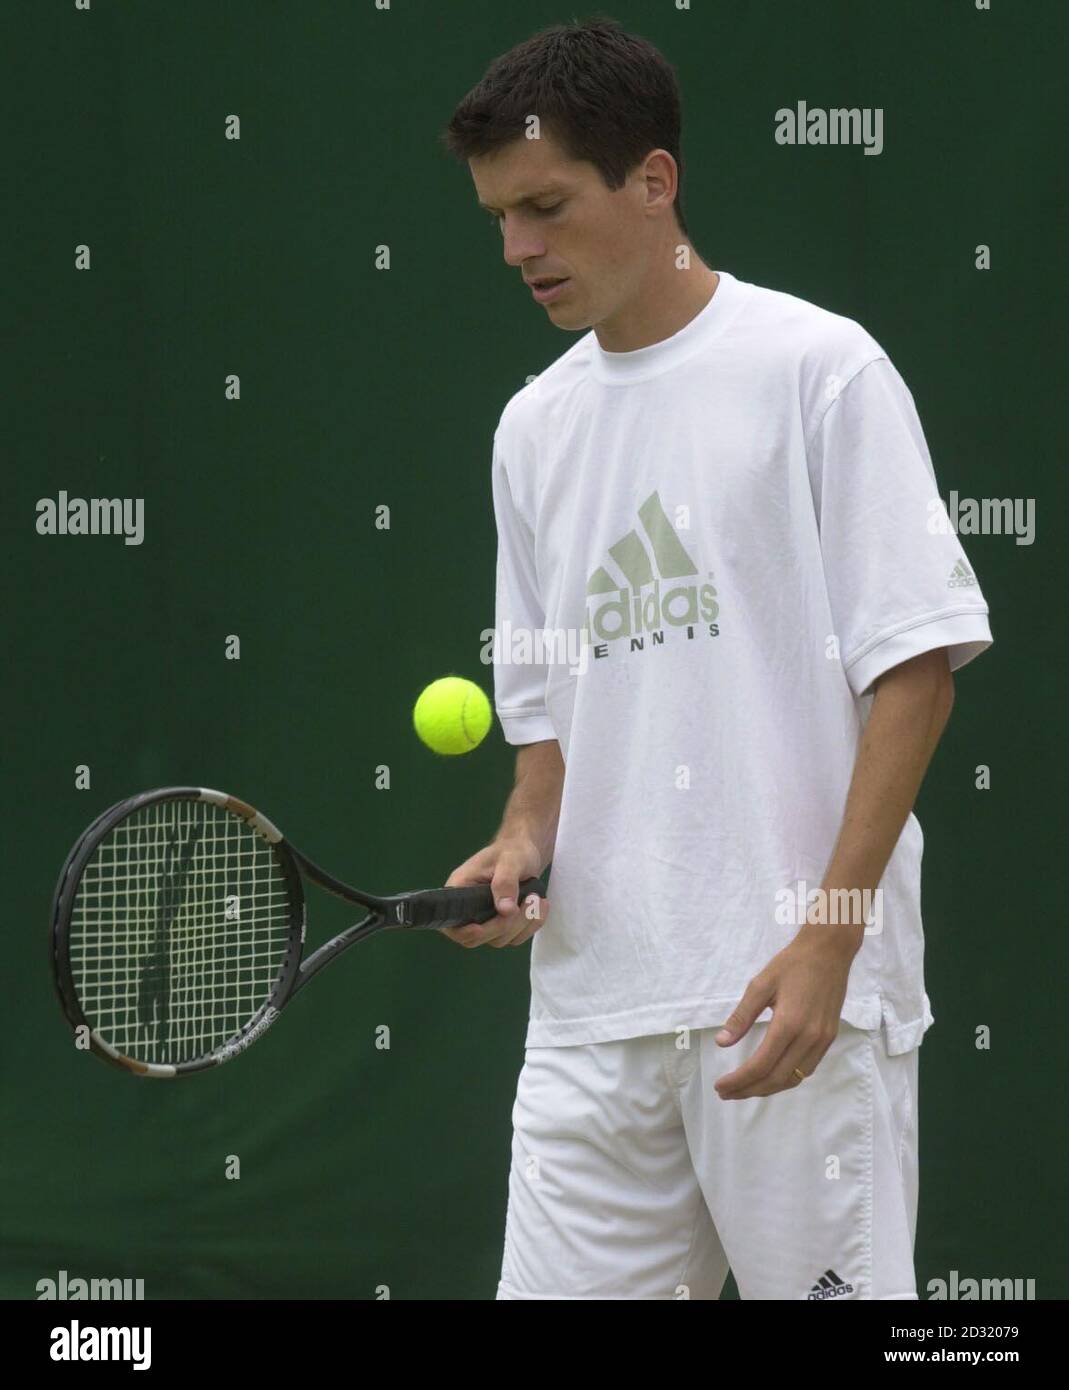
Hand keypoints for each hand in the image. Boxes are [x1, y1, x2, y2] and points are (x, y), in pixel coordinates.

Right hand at [441, 838, 548, 948]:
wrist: (525, 854)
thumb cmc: (512, 852)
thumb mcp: (510, 860)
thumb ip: (505, 882)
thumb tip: (505, 911)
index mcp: (459, 889)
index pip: (451, 922)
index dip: (463, 932)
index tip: (479, 929)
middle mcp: (468, 909)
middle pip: (477, 937)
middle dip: (505, 924)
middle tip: (529, 899)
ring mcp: (485, 920)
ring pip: (499, 939)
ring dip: (523, 923)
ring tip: (536, 897)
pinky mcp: (502, 926)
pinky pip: (515, 938)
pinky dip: (531, 925)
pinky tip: (540, 905)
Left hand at [712, 928, 858, 1098]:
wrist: (829, 952)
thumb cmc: (792, 964)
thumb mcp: (760, 985)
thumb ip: (741, 1016)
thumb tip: (722, 1042)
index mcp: (789, 1023)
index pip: (760, 1064)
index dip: (739, 1080)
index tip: (720, 1086)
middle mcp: (809, 1038)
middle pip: (777, 1078)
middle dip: (749, 1090)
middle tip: (726, 1093)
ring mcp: (822, 1041)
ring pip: (794, 1078)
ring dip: (768, 1088)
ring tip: (744, 1089)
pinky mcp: (829, 1038)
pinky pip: (806, 1069)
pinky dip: (786, 1078)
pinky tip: (770, 1076)